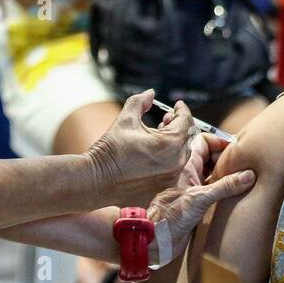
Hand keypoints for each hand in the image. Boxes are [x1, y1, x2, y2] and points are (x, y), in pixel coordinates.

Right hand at [85, 90, 196, 206]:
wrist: (96, 180)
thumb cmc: (110, 150)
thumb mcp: (126, 119)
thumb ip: (140, 102)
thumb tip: (150, 94)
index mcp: (169, 144)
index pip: (186, 121)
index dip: (182, 110)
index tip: (177, 106)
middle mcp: (175, 163)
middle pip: (187, 138)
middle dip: (179, 125)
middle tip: (167, 119)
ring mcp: (170, 178)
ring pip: (182, 155)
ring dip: (175, 142)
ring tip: (159, 135)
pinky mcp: (162, 188)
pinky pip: (173, 170)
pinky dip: (168, 159)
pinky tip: (154, 154)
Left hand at [145, 131, 254, 266]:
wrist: (158, 239)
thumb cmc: (170, 216)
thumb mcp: (201, 198)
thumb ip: (225, 186)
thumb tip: (248, 175)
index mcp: (187, 166)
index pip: (204, 142)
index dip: (219, 142)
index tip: (235, 149)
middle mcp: (190, 174)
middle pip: (212, 157)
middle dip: (227, 159)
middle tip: (244, 165)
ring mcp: (194, 188)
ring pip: (214, 174)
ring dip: (227, 175)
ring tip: (244, 178)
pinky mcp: (197, 203)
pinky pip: (214, 190)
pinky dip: (225, 189)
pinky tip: (236, 194)